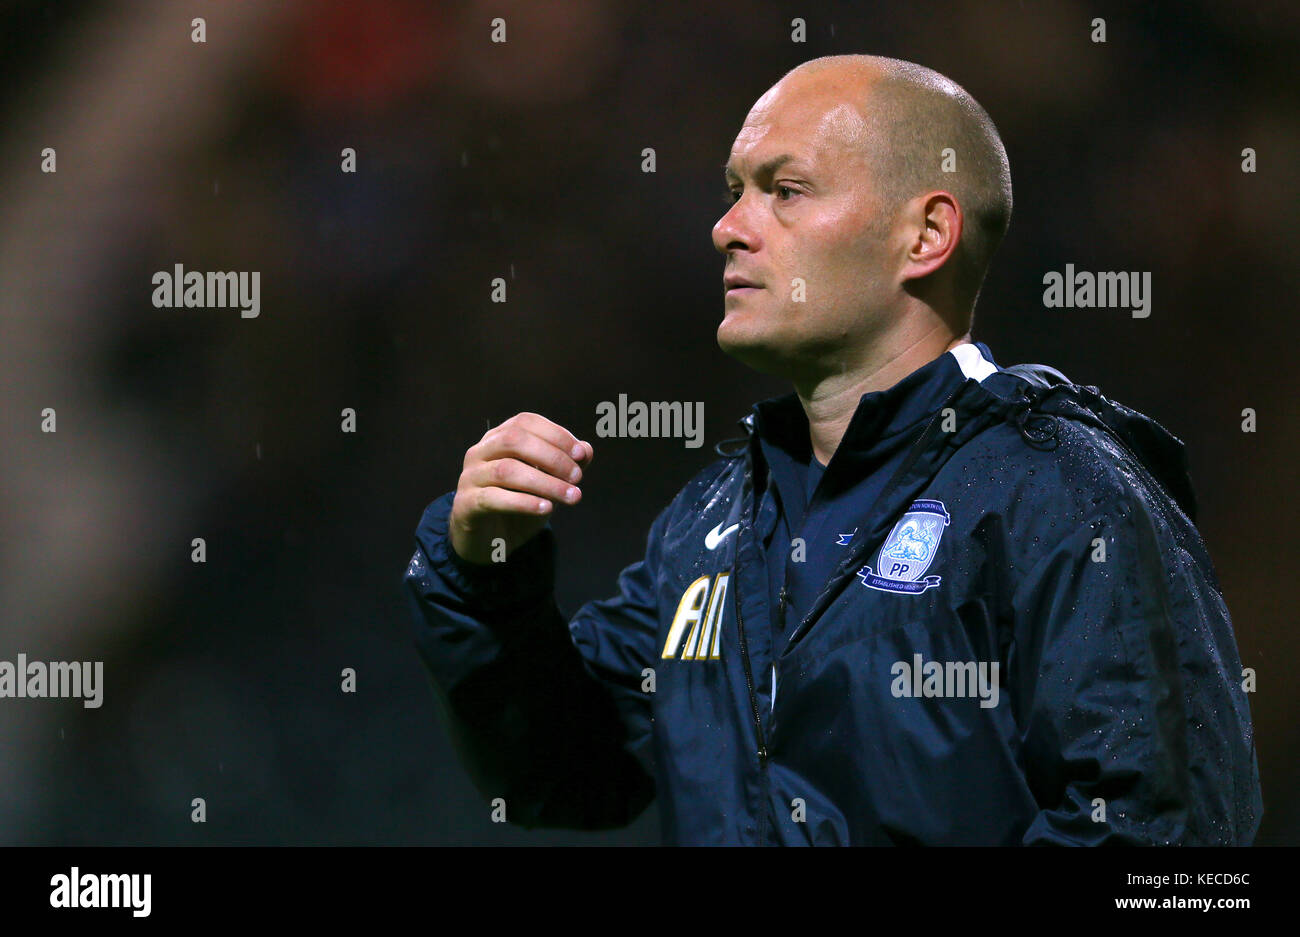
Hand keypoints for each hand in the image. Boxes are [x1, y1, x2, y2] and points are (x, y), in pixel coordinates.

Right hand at [448, 412, 593, 564]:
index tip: (581, 454)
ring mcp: (470, 477)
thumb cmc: (518, 505)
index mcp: (498, 438)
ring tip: (571, 496)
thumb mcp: (548, 484)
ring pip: (507, 470)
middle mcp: (480, 452)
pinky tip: (546, 508)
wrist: (488, 541)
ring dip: (545, 482)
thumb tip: (586, 449)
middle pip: (514, 440)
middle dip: (552, 456)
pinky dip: (524, 502)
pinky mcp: (466, 504)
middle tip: (577, 477)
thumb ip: (565, 466)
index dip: (555, 434)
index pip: (525, 422)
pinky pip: (494, 498)